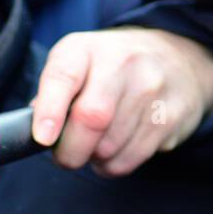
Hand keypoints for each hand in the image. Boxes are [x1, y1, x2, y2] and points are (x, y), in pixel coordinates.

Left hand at [29, 27, 212, 175]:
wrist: (176, 56)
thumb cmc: (109, 66)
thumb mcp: (75, 61)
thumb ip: (52, 92)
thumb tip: (36, 131)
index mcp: (85, 48)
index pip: (63, 77)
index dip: (50, 112)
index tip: (43, 139)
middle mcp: (121, 62)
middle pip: (91, 118)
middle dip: (70, 150)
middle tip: (64, 157)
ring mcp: (152, 89)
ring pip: (110, 146)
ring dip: (93, 158)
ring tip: (94, 146)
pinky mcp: (172, 116)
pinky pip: (131, 158)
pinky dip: (113, 165)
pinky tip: (114, 150)